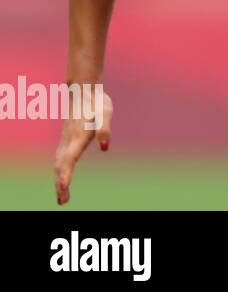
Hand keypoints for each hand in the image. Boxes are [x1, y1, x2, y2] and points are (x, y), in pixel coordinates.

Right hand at [53, 89, 113, 204]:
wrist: (83, 90)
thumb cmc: (97, 102)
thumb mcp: (105, 113)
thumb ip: (104, 130)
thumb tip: (105, 147)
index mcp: (77, 137)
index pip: (69, 160)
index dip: (66, 175)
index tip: (64, 188)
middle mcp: (68, 140)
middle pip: (60, 166)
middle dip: (60, 184)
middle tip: (62, 201)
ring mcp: (65, 140)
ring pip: (58, 163)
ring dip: (59, 180)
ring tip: (62, 197)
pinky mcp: (66, 139)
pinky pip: (59, 159)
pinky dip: (59, 171)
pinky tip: (61, 178)